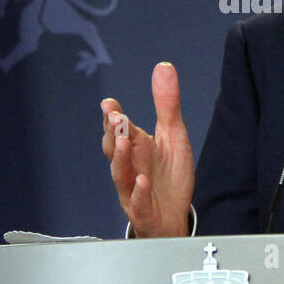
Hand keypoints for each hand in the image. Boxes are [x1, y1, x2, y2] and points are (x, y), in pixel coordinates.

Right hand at [100, 62, 194, 237]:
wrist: (173, 216)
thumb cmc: (169, 175)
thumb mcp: (173, 135)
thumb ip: (166, 104)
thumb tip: (163, 67)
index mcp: (136, 147)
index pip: (120, 130)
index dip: (113, 117)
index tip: (110, 104)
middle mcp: (129, 166)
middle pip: (114, 150)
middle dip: (113, 134)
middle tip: (116, 119)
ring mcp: (132, 190)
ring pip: (120, 174)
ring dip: (120, 158)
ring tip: (123, 142)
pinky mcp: (143, 210)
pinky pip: (138, 202)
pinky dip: (139, 191)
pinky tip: (143, 180)